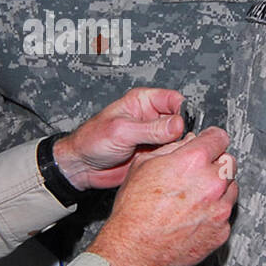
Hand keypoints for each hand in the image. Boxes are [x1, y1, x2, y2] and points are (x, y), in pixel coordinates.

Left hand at [51, 87, 185, 190]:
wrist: (82, 166)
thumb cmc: (91, 140)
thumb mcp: (122, 131)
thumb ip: (151, 128)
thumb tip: (178, 125)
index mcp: (142, 101)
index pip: (174, 99)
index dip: (182, 112)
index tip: (183, 126)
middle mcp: (150, 117)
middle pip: (180, 120)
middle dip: (183, 132)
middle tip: (179, 143)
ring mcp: (152, 136)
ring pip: (177, 140)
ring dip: (177, 148)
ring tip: (170, 154)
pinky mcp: (152, 153)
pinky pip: (170, 155)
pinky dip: (171, 159)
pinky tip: (166, 163)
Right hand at [88, 127, 237, 265]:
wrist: (135, 247)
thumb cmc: (134, 210)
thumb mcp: (143, 165)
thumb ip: (171, 149)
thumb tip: (188, 143)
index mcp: (193, 161)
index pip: (219, 137)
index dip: (211, 139)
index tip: (210, 143)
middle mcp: (212, 183)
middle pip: (229, 162)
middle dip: (216, 164)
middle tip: (198, 173)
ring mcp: (219, 209)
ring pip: (231, 188)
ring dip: (218, 189)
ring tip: (193, 197)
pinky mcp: (221, 231)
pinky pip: (225, 214)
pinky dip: (214, 213)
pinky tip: (193, 216)